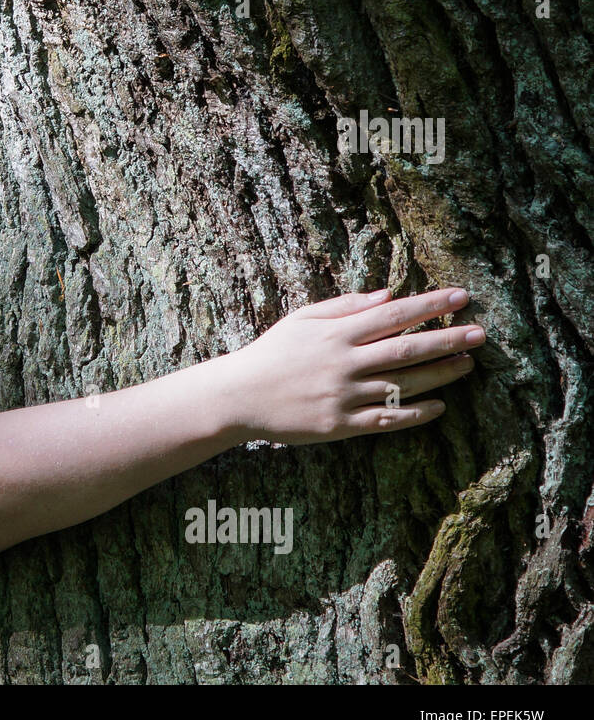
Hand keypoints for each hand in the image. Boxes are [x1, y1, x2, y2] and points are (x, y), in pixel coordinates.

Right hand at [225, 287, 482, 444]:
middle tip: (480, 333)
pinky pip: (387, 418)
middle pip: (406, 348)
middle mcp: (344, 364)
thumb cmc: (271, 354)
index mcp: (335, 334)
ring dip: (441, 374)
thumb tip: (387, 295)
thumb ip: (343, 306)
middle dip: (448, 339)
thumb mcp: (301, 320)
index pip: (392, 315)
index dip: (429, 305)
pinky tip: (440, 406)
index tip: (460, 297)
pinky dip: (417, 413)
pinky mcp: (341, 424)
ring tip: (468, 364)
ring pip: (404, 384)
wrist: (239, 397)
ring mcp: (344, 396)